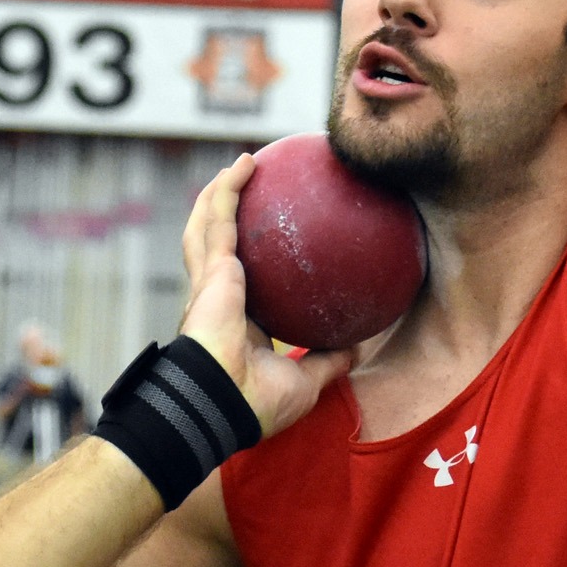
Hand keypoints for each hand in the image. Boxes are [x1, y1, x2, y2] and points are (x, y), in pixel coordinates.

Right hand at [179, 155, 355, 437]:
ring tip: (244, 164)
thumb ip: (326, 360)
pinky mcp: (211, 268)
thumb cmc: (255, 403)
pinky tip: (248, 163)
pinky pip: (220, 215)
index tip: (270, 244)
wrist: (224, 404)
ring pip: (208, 223)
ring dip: (221, 191)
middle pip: (216, 246)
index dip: (246, 263)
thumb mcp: (304, 381)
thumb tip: (358, 348)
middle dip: (225, 216)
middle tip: (251, 191)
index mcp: (234, 321)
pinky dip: (228, 187)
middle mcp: (216, 297)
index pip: (238, 283)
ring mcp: (208, 281)